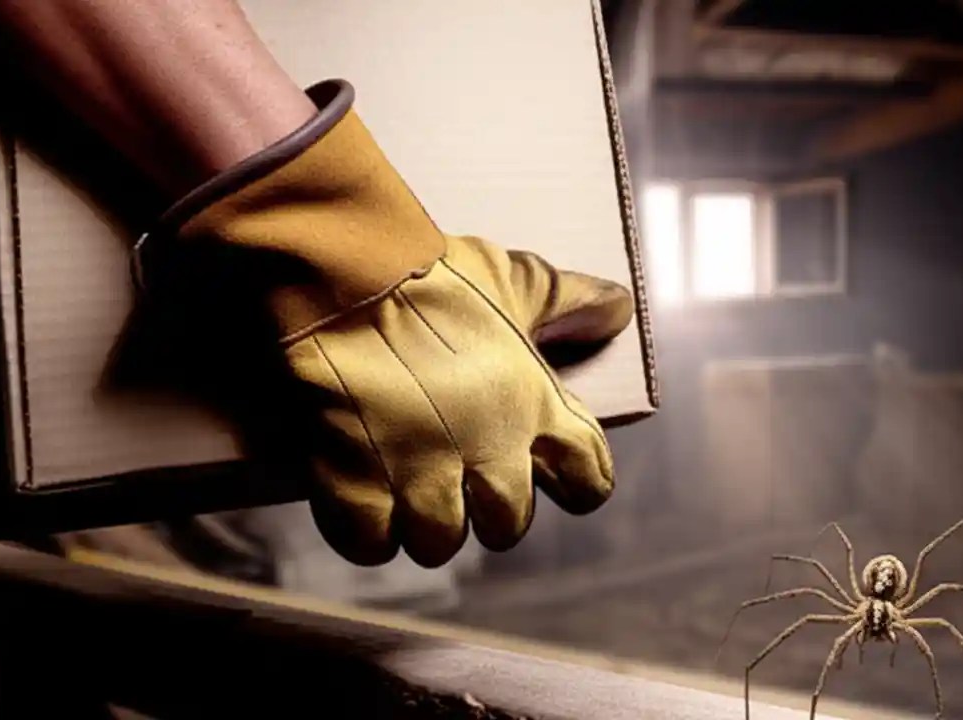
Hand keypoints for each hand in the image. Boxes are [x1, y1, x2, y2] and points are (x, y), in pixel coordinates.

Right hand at [154, 80, 634, 566]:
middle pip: (508, 525)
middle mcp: (489, 452)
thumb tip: (618, 309)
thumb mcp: (514, 279)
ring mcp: (421, 474)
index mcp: (535, 407)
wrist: (345, 276)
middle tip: (458, 478)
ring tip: (404, 490)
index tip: (548, 471)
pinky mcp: (357, 486)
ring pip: (439, 543)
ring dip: (424, 525)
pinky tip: (359, 498)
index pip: (589, 480)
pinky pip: (371, 543)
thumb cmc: (433, 274)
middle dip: (487, 511)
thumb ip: (568, 302)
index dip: (573, 483)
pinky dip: (365, 531)